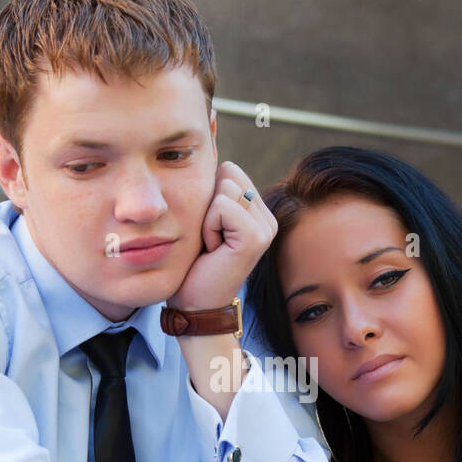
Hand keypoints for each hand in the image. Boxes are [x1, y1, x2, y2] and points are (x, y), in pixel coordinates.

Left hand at [169, 161, 276, 310]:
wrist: (195, 303)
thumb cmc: (193, 263)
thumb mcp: (204, 219)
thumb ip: (214, 191)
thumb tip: (212, 157)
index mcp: (258, 211)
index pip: (230, 170)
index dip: (208, 196)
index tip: (209, 229)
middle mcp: (267, 218)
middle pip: (228, 174)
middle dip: (207, 205)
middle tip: (209, 239)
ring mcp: (266, 228)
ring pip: (224, 189)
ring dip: (206, 217)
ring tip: (211, 244)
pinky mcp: (257, 237)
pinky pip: (222, 206)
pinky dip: (208, 226)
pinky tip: (214, 249)